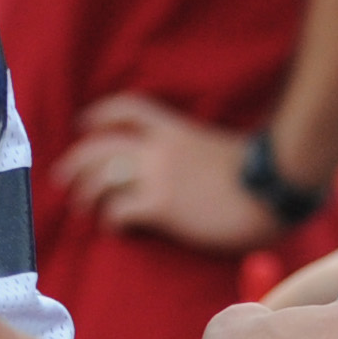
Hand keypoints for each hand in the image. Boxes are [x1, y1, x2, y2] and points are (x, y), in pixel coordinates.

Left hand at [60, 92, 287, 255]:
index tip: (84, 123)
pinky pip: (119, 210)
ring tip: (84, 208)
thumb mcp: (219, 150)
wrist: (274, 188)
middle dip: (74, 163)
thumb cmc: (259, 175)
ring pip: (100, 178)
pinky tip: (116, 229)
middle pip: (100, 147)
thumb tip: (189, 172)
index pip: (128, 109)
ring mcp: (158, 177)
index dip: (100, 114)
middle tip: (62, 179)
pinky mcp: (161, 206)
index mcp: (176, 130)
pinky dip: (111, 220)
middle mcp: (159, 149)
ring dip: (85, 194)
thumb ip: (195, 155)